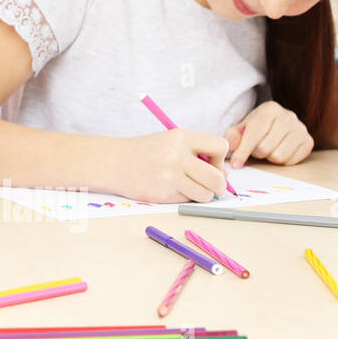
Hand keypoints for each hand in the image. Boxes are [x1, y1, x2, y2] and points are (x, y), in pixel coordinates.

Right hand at [113, 129, 230, 202]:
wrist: (113, 162)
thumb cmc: (146, 152)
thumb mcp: (171, 141)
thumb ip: (197, 152)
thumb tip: (224, 176)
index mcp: (181, 137)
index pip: (220, 147)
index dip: (219, 158)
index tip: (208, 162)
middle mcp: (176, 156)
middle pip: (217, 178)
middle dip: (218, 185)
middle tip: (210, 184)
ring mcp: (169, 176)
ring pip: (205, 194)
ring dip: (201, 194)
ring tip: (187, 186)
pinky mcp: (162, 194)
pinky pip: (187, 201)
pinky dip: (183, 197)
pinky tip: (168, 188)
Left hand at [225, 101, 313, 167]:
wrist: (277, 126)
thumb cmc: (257, 128)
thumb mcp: (242, 128)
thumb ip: (233, 136)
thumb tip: (231, 145)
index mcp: (270, 109)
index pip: (254, 133)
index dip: (242, 151)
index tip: (236, 164)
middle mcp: (288, 116)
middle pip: (265, 148)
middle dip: (257, 153)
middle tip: (257, 149)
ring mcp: (301, 128)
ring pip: (278, 156)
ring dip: (269, 157)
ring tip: (269, 149)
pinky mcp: (309, 142)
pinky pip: (290, 162)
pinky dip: (282, 161)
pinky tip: (280, 151)